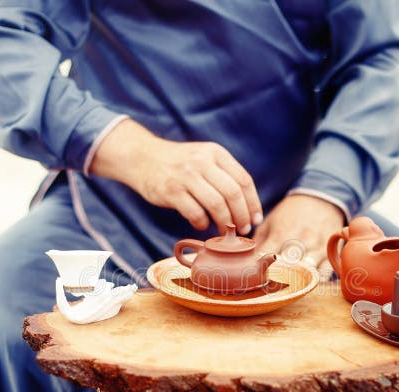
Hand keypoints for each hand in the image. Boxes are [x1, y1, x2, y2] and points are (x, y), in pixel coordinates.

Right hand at [90, 119, 262, 233]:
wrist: (142, 157)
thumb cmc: (179, 163)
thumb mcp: (204, 157)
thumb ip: (224, 174)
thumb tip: (248, 206)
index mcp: (216, 153)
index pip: (244, 180)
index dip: (253, 203)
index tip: (256, 219)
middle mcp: (202, 162)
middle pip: (233, 194)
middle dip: (242, 216)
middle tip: (244, 230)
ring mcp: (186, 176)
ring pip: (217, 204)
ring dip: (225, 222)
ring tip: (225, 231)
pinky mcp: (171, 191)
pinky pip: (195, 213)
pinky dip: (202, 223)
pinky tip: (202, 224)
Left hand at [254, 194, 344, 278]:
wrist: (320, 199)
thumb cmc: (290, 214)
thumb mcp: (270, 222)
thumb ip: (258, 242)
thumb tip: (243, 259)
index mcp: (280, 234)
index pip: (266, 257)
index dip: (257, 269)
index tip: (252, 276)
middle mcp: (299, 242)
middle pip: (287, 267)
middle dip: (277, 277)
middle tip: (270, 285)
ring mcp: (316, 247)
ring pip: (307, 271)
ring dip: (298, 280)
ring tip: (289, 286)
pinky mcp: (330, 252)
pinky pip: (326, 271)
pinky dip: (318, 280)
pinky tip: (310, 283)